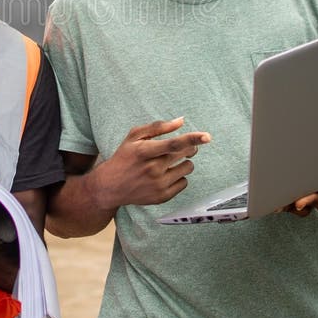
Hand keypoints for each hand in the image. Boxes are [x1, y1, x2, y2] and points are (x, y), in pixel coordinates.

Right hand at [92, 117, 210, 209]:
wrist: (111, 186)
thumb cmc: (124, 157)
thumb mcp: (134, 136)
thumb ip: (157, 127)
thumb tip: (180, 121)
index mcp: (144, 151)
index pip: (173, 144)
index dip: (192, 139)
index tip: (207, 136)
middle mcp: (152, 169)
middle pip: (184, 154)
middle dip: (189, 147)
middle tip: (182, 147)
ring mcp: (158, 185)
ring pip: (187, 168)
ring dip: (184, 162)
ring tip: (170, 162)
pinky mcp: (162, 197)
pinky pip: (184, 183)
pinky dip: (179, 177)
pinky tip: (166, 175)